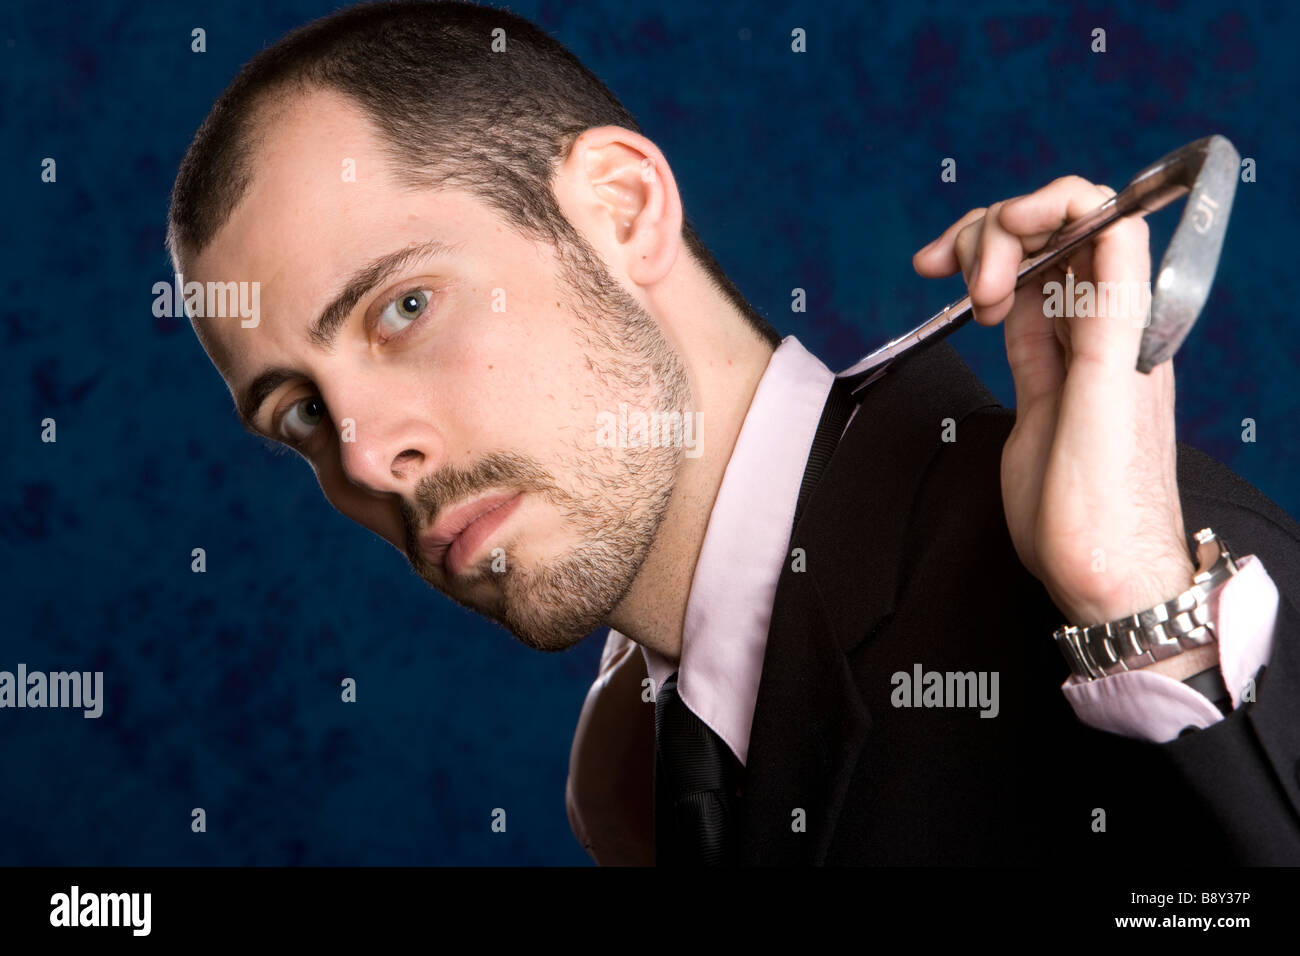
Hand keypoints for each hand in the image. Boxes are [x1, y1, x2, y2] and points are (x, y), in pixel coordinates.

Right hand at [913, 176, 1194, 625]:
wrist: (1097, 572)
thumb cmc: (1106, 503)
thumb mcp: (1110, 396)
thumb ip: (1109, 307)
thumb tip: (1108, 222)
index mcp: (1129, 318)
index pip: (1100, 221)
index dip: (1048, 205)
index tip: (1001, 229)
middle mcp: (1103, 326)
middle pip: (1055, 236)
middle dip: (1001, 235)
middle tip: (968, 283)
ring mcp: (1071, 352)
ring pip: (1030, 271)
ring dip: (986, 260)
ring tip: (956, 290)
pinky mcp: (1042, 381)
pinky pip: (1017, 314)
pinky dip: (987, 296)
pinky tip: (968, 300)